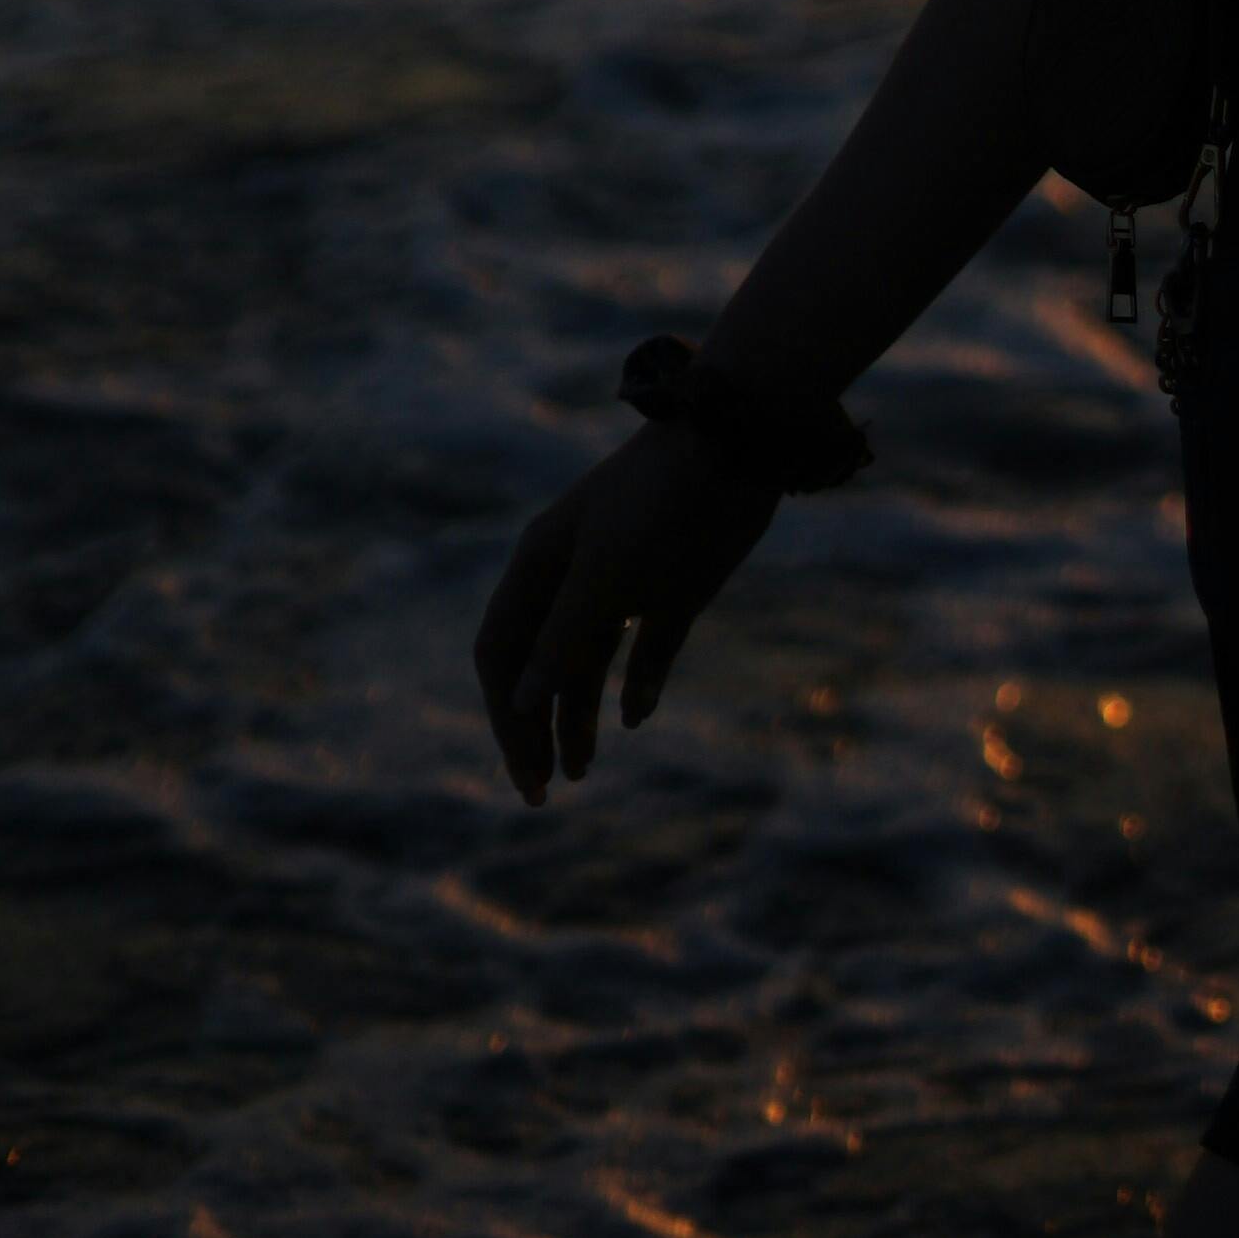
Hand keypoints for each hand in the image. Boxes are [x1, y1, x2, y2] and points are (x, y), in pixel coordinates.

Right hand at [473, 429, 776, 806]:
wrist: (737, 445)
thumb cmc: (657, 503)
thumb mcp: (604, 574)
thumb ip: (560, 637)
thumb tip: (521, 703)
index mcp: (542, 564)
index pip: (501, 653)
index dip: (505, 713)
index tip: (524, 767)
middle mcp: (576, 577)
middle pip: (539, 667)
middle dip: (535, 729)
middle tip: (544, 791)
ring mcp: (626, 583)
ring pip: (587, 664)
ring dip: (580, 717)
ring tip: (584, 770)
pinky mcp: (675, 591)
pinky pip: (644, 651)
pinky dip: (637, 684)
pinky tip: (634, 715)